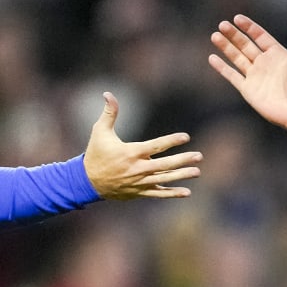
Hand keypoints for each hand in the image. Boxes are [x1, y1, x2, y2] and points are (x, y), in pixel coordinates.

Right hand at [83, 92, 201, 199]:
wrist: (87, 181)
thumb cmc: (95, 154)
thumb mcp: (99, 131)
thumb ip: (109, 113)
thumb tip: (108, 93)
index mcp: (130, 152)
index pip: (155, 146)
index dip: (171, 141)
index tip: (186, 137)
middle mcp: (137, 169)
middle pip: (164, 164)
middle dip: (183, 160)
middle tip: (199, 156)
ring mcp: (139, 182)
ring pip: (164, 179)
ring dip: (181, 175)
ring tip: (197, 171)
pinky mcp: (138, 192)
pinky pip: (158, 193)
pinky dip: (172, 193)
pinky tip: (187, 192)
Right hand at [209, 14, 286, 132]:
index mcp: (277, 53)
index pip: (259, 36)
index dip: (248, 27)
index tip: (237, 18)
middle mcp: (264, 63)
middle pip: (245, 45)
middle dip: (233, 34)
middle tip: (222, 24)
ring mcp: (255, 76)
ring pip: (236, 57)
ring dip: (225, 47)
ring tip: (215, 35)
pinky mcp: (248, 90)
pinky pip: (232, 76)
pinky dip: (222, 68)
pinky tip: (212, 58)